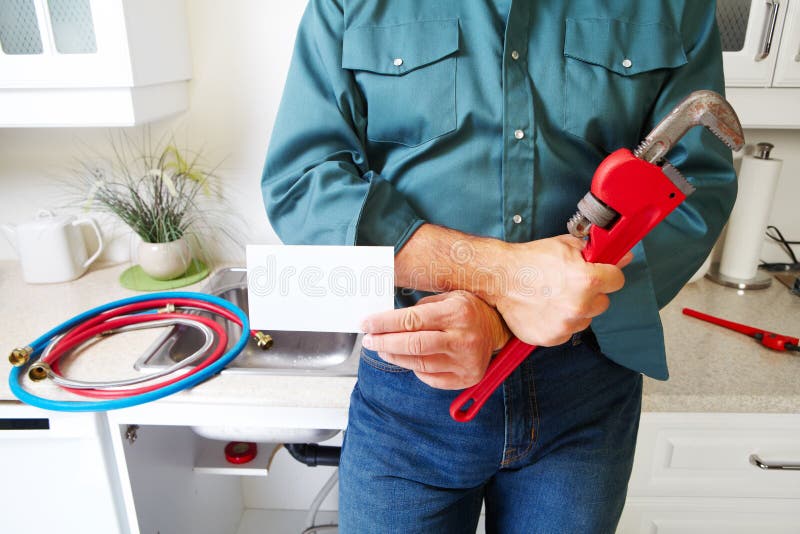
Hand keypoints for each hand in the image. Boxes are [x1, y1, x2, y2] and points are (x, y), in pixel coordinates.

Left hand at [360, 290, 509, 389]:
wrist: (497, 329)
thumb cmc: (466, 310)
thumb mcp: (447, 298)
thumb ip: (419, 309)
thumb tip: (385, 321)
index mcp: (457, 313)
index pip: (411, 320)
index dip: (384, 323)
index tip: (366, 324)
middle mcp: (463, 339)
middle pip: (413, 345)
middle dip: (384, 343)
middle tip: (369, 340)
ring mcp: (466, 362)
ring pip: (419, 364)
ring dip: (395, 357)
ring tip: (382, 349)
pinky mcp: (466, 378)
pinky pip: (430, 378)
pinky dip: (414, 369)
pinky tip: (406, 359)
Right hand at [489, 235, 631, 346]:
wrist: (500, 278)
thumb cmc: (531, 260)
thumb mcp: (566, 246)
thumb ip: (597, 253)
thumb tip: (623, 257)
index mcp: (587, 280)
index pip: (617, 281)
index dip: (608, 274)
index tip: (599, 273)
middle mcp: (579, 306)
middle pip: (603, 303)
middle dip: (591, 294)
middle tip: (569, 284)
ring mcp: (565, 325)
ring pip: (585, 319)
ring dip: (575, 310)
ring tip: (554, 297)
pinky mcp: (551, 338)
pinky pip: (567, 331)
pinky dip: (559, 323)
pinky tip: (545, 308)